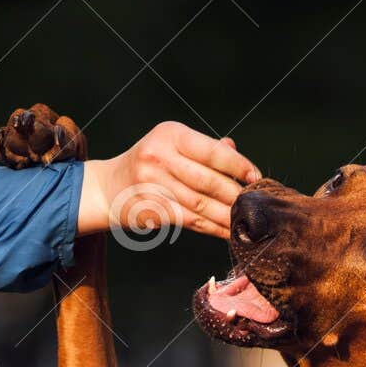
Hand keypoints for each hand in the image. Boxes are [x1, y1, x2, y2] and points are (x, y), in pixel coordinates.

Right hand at [78, 121, 259, 239]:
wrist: (109, 188)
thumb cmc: (149, 164)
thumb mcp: (172, 145)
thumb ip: (203, 148)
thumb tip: (235, 151)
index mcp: (170, 134)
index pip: (212, 151)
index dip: (238, 166)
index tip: (256, 178)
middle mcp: (159, 156)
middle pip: (208, 180)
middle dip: (235, 195)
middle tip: (255, 206)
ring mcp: (153, 184)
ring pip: (201, 204)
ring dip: (227, 216)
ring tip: (245, 221)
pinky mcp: (151, 209)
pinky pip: (190, 220)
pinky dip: (212, 228)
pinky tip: (226, 232)